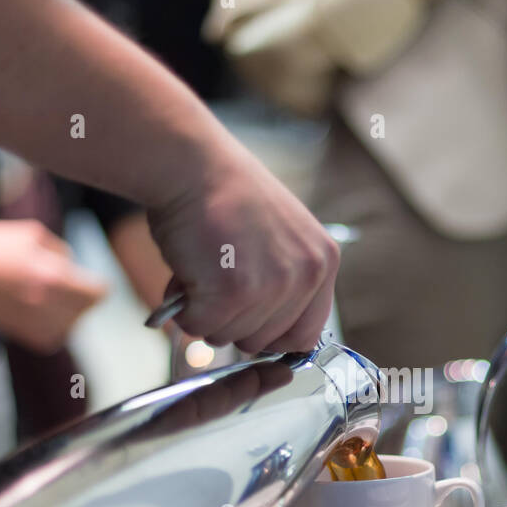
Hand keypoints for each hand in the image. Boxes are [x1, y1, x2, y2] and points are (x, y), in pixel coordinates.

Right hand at [0, 220, 106, 353]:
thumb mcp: (35, 234)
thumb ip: (62, 254)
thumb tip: (74, 271)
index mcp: (53, 277)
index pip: (99, 293)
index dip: (94, 284)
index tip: (83, 278)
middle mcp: (46, 304)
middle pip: (86, 309)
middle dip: (80, 295)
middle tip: (59, 282)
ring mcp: (32, 322)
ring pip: (70, 326)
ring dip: (65, 312)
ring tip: (43, 294)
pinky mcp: (19, 333)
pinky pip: (52, 337)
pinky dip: (49, 326)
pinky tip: (33, 308)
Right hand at [147, 142, 338, 353]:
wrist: (191, 164)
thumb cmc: (222, 197)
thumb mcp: (278, 238)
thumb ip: (282, 281)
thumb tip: (262, 336)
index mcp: (322, 262)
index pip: (305, 335)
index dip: (269, 335)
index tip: (246, 321)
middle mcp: (306, 275)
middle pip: (264, 343)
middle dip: (232, 322)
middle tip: (214, 282)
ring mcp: (273, 284)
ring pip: (230, 338)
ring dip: (205, 314)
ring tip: (201, 269)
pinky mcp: (234, 291)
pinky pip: (200, 327)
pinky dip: (183, 310)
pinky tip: (186, 273)